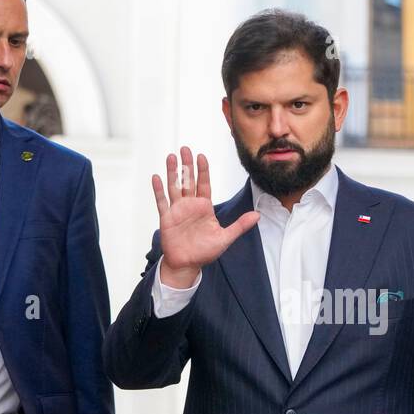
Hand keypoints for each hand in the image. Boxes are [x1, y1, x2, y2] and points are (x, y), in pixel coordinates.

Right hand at [153, 147, 258, 287]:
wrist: (187, 264)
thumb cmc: (205, 251)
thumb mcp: (225, 238)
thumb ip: (240, 226)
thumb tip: (258, 215)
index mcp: (204, 207)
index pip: (204, 184)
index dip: (202, 170)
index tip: (201, 156)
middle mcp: (190, 205)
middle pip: (188, 180)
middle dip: (187, 165)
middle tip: (184, 148)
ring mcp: (177, 210)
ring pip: (174, 187)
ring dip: (172, 172)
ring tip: (170, 156)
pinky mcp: (166, 218)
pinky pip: (161, 201)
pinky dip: (158, 190)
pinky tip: (156, 177)